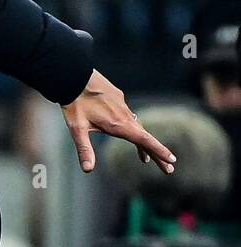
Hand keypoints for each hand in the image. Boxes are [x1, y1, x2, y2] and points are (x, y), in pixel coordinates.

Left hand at [61, 68, 175, 174]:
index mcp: (119, 124)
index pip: (144, 140)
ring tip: (146, 158)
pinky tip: (127, 131)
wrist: (74, 77)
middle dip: (157, 153)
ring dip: (144, 142)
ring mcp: (122, 105)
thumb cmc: (74, 103)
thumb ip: (84, 149)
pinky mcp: (117, 98)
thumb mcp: (77, 129)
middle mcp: (125, 115)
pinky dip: (133, 128)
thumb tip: (88, 169)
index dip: (159, 151)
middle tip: (168, 167)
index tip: (172, 160)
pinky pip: (129, 116)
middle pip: (145, 137)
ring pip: (137, 127)